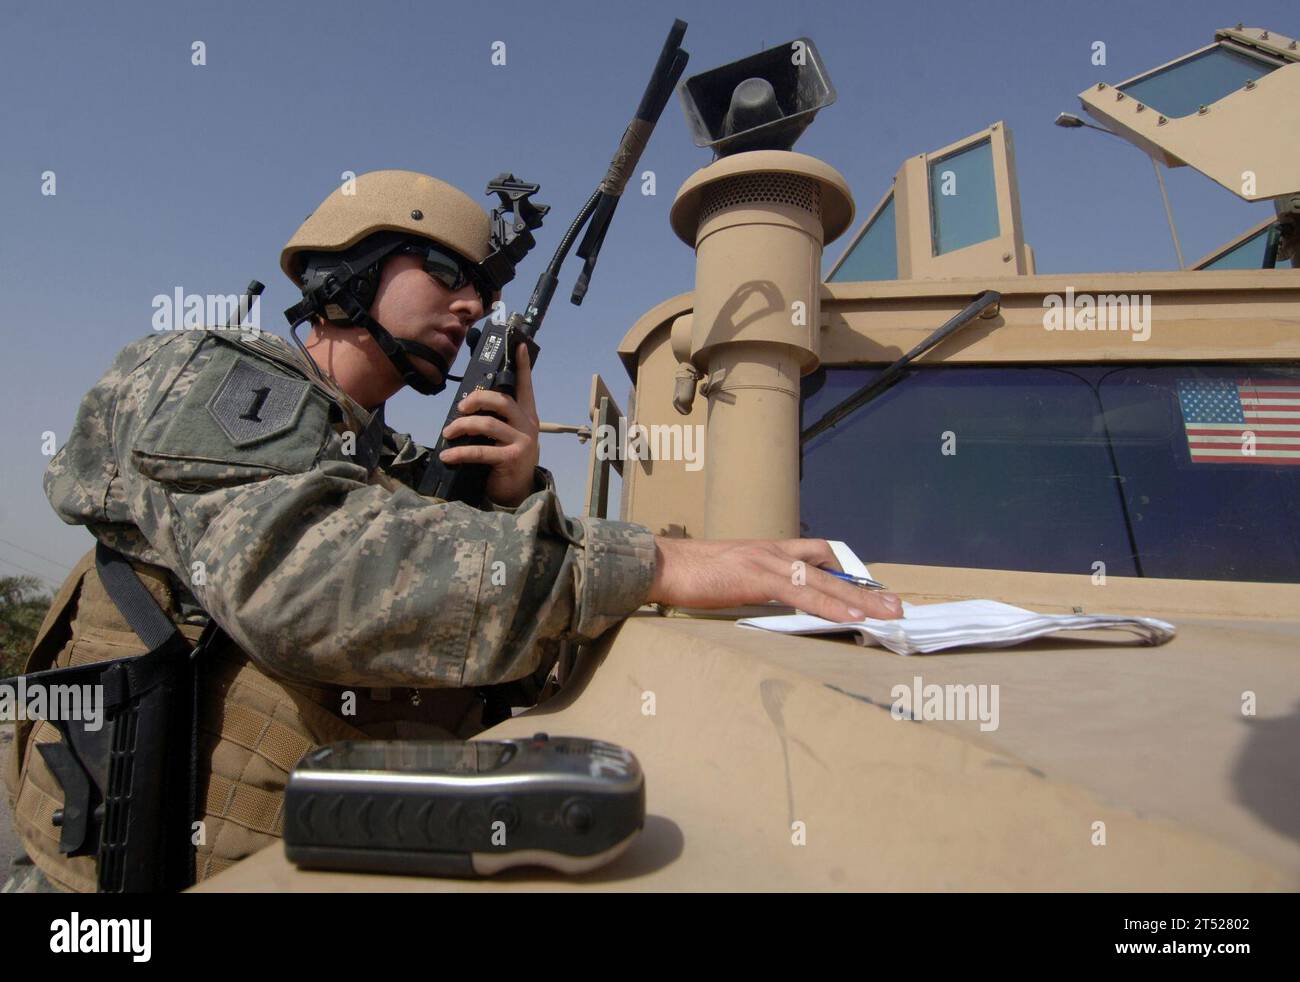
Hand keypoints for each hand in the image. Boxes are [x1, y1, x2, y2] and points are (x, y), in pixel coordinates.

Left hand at [439, 342, 540, 506]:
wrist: (517, 492)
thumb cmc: (507, 459)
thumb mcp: (506, 435)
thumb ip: (496, 419)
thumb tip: (466, 407)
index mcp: (526, 415)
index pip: (525, 386)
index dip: (522, 366)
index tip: (517, 344)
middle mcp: (527, 425)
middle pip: (502, 401)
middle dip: (477, 399)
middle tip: (460, 408)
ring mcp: (522, 442)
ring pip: (488, 424)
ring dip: (463, 426)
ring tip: (447, 433)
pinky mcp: (512, 458)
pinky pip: (481, 450)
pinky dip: (460, 452)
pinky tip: (447, 455)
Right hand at [648, 537, 902, 621]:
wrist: (661, 565)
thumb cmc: (687, 574)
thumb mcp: (727, 576)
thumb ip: (752, 584)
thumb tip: (767, 601)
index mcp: (765, 550)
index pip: (815, 554)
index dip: (843, 573)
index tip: (865, 590)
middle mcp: (772, 551)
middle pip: (831, 566)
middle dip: (865, 587)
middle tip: (894, 604)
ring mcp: (767, 562)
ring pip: (825, 581)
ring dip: (860, 599)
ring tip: (888, 613)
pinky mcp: (758, 578)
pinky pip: (804, 593)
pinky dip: (832, 605)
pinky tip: (853, 617)